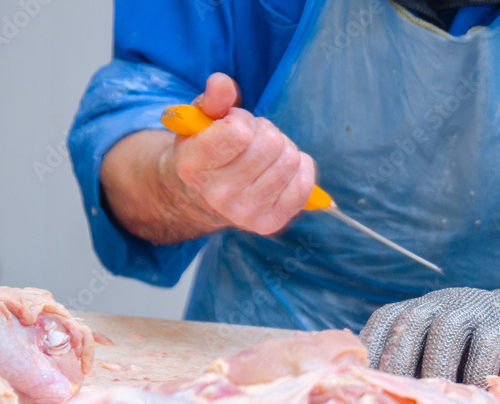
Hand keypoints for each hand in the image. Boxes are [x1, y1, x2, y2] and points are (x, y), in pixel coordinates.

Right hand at [162, 72, 316, 235]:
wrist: (200, 197)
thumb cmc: (204, 149)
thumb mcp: (199, 120)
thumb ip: (212, 99)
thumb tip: (223, 84)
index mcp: (194, 166)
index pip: (239, 133)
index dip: (244, 120)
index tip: (235, 124)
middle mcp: (219, 195)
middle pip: (272, 145)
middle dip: (266, 132)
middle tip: (253, 140)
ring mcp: (245, 213)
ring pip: (290, 161)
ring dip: (283, 149)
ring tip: (264, 155)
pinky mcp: (269, 223)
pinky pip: (305, 186)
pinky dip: (301, 168)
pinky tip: (282, 167)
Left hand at [360, 287, 499, 385]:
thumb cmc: (477, 351)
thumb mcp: (441, 350)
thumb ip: (412, 364)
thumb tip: (373, 398)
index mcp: (419, 309)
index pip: (383, 323)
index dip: (369, 352)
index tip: (361, 385)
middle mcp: (441, 303)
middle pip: (408, 328)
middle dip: (397, 368)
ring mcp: (473, 308)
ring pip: (444, 335)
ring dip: (438, 372)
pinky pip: (485, 346)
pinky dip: (478, 374)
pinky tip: (476, 397)